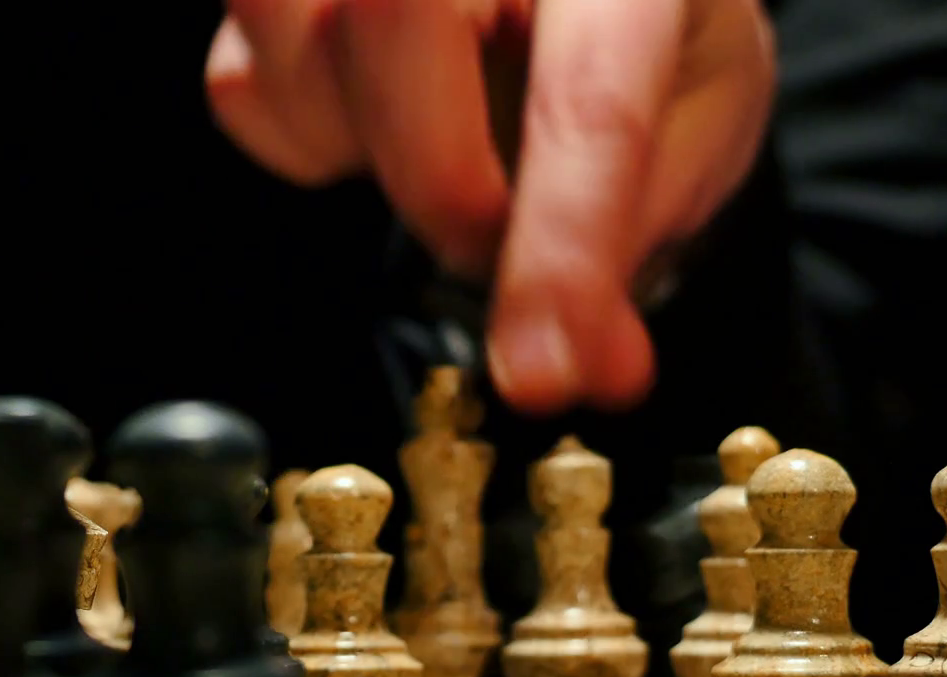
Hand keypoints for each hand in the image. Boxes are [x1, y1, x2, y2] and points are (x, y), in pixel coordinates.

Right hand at [205, 0, 775, 413]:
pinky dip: (311, 140)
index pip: (585, 101)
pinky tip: (387, 120)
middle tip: (493, 244)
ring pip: (294, 47)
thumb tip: (590, 365)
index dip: (559, 249)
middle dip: (437, 180)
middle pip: (391, 17)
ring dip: (369, 153)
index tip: (542, 372)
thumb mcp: (699, 107)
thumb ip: (643, 224)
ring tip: (449, 149)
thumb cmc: (646, 14)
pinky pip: (247, 89)